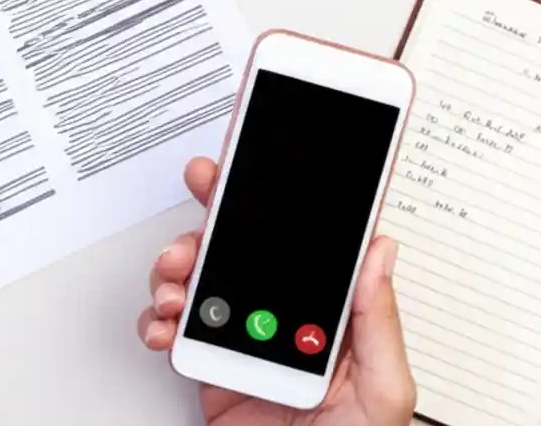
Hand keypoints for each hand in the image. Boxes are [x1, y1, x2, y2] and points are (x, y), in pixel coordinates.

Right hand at [138, 158, 416, 425]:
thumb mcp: (383, 392)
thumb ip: (377, 322)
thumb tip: (381, 251)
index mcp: (336, 312)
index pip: (313, 237)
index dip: (292, 190)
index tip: (269, 150)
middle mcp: (286, 315)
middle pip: (247, 242)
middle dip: (219, 206)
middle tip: (205, 183)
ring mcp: (244, 337)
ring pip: (202, 275)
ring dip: (179, 263)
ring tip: (175, 276)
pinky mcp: (210, 364)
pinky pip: (175, 326)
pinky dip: (157, 317)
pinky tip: (162, 322)